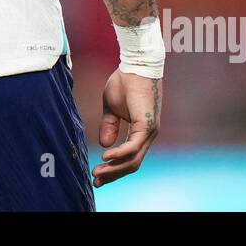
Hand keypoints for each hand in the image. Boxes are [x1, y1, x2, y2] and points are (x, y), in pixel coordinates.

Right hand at [93, 69, 160, 186]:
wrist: (135, 64)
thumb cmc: (125, 81)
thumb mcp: (111, 108)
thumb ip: (109, 126)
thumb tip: (104, 145)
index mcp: (141, 131)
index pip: (129, 157)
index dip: (114, 169)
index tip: (98, 176)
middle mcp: (147, 135)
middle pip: (132, 163)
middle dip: (113, 174)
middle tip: (96, 181)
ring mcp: (149, 131)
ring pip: (133, 159)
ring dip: (114, 168)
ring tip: (97, 173)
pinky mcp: (147, 125)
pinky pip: (133, 147)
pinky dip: (119, 154)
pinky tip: (106, 157)